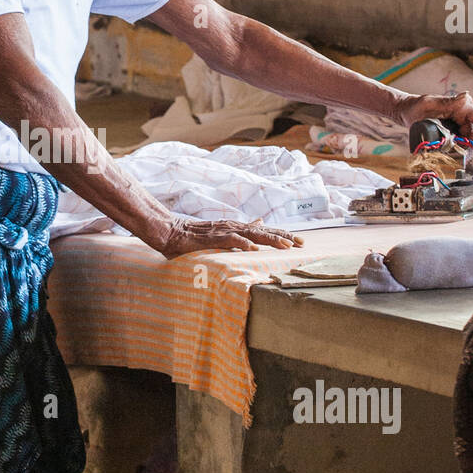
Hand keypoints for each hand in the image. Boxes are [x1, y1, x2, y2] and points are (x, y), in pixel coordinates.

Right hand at [151, 215, 303, 259]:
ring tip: (286, 246)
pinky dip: (243, 244)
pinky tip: (254, 249)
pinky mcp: (213, 237)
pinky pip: (231, 240)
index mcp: (236, 228)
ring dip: (269, 239)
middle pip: (264, 231)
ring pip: (252, 234)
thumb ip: (240, 231)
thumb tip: (259, 223)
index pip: (264, 231)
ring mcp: (224, 231)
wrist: (170, 233)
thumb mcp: (220, 235)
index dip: (282, 235)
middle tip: (302, 243)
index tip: (299, 241)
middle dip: (283, 236)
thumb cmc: (193, 238)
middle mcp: (233, 227)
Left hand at [393, 91, 472, 141]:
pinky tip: (439, 140)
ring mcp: (458, 121)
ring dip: (455, 143)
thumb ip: (447, 102)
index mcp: (461, 106)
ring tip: (439, 140)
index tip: (466, 140)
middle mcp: (463, 113)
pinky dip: (451, 143)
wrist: (405, 111)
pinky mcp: (452, 127)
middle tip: (446, 142)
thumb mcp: (429, 104)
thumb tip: (465, 97)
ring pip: (466, 138)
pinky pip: (458, 139)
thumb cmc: (414, 107)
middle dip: (464, 141)